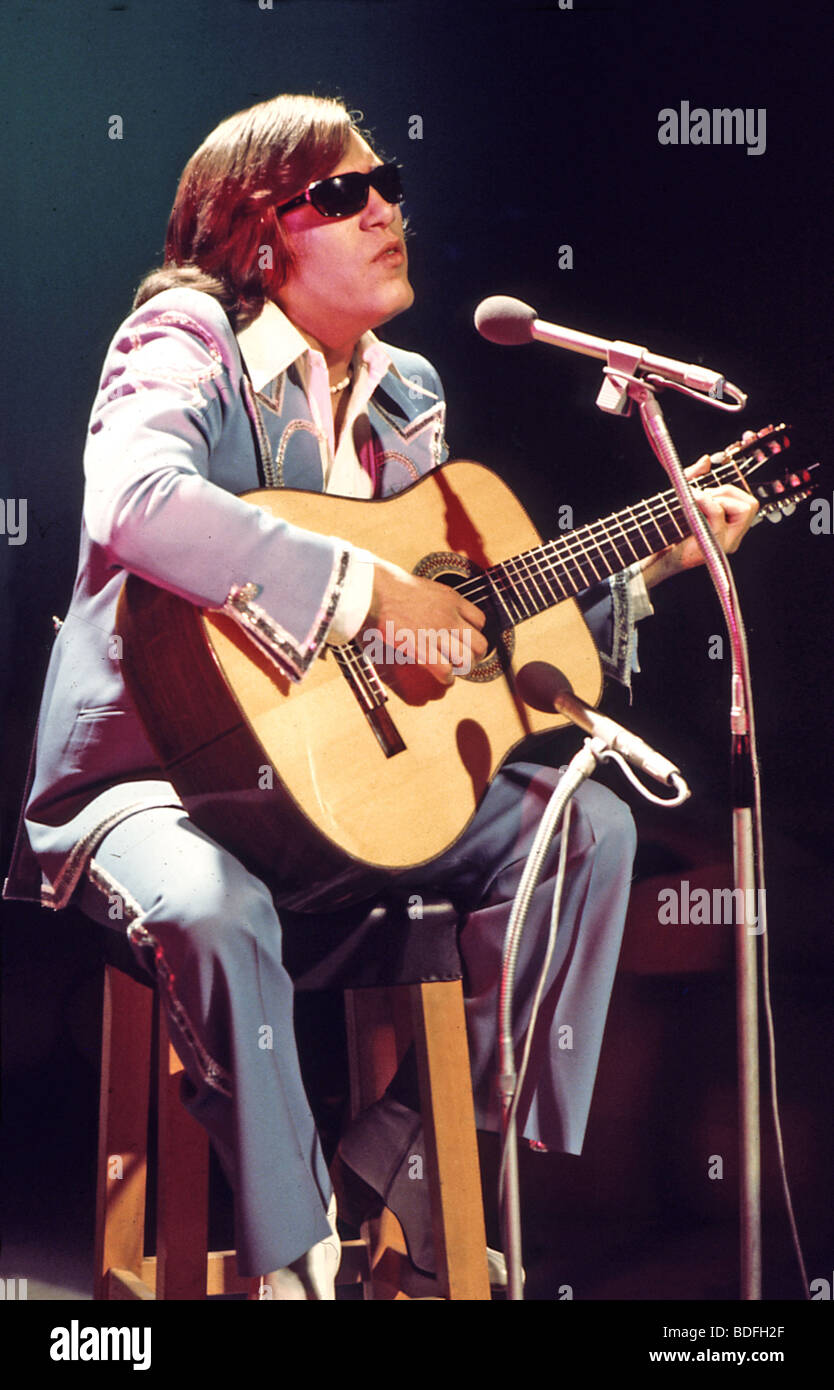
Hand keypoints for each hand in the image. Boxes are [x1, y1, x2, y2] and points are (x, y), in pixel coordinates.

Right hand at [363, 558, 487, 686]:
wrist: (372, 590)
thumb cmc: (389, 585)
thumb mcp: (424, 587)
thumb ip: (435, 600)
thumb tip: (431, 610)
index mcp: (451, 599)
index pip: (480, 621)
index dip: (475, 633)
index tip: (464, 639)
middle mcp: (449, 617)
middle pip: (480, 644)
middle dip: (475, 656)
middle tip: (463, 660)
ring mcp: (437, 633)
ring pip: (467, 659)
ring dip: (463, 669)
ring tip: (454, 670)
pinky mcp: (421, 647)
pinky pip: (446, 670)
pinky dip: (447, 678)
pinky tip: (443, 677)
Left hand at [641, 439, 759, 588]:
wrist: (654, 552)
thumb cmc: (668, 528)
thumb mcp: (681, 496)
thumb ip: (694, 476)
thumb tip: (707, 460)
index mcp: (730, 525)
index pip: (751, 500)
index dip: (744, 480)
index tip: (735, 459)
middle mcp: (734, 535)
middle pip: (751, 502)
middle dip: (725, 493)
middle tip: (701, 498)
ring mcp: (727, 541)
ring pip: (743, 507)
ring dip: (717, 499)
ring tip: (696, 506)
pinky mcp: (716, 545)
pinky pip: (719, 514)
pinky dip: (707, 503)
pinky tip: (693, 503)